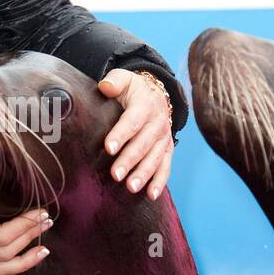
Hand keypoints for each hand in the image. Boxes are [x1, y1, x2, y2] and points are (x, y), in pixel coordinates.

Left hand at [97, 69, 173, 201]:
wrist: (157, 96)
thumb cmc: (134, 90)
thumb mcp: (125, 79)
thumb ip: (115, 81)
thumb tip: (106, 86)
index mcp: (145, 105)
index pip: (132, 121)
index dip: (121, 134)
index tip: (108, 148)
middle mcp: (158, 123)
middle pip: (143, 144)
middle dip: (129, 160)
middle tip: (115, 175)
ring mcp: (164, 138)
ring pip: (155, 158)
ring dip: (144, 174)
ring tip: (131, 187)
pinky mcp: (168, 150)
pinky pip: (166, 167)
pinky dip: (160, 181)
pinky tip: (151, 195)